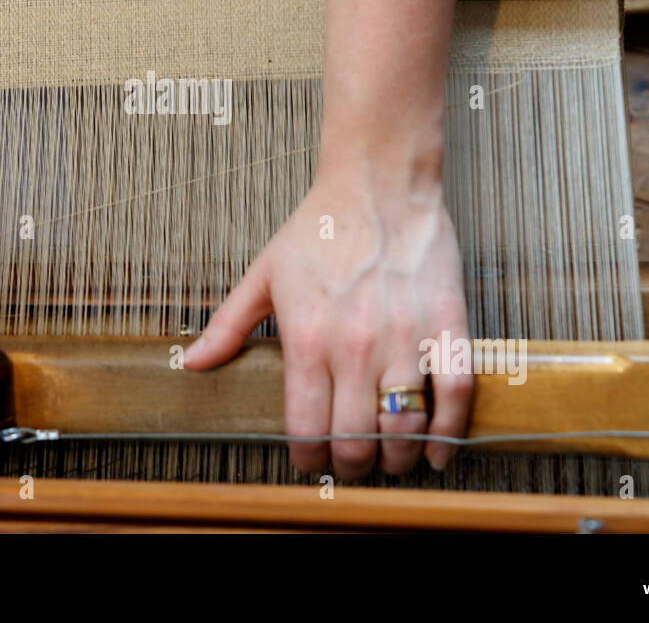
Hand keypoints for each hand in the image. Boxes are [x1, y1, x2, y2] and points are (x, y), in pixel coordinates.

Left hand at [182, 161, 471, 479]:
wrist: (378, 184)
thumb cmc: (320, 227)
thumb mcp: (263, 275)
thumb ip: (228, 326)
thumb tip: (193, 363)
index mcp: (307, 339)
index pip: (306, 429)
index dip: (308, 458)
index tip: (311, 460)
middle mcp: (355, 347)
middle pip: (357, 440)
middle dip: (352, 465)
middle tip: (352, 462)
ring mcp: (405, 338)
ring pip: (406, 428)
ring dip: (397, 458)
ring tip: (390, 458)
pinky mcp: (447, 326)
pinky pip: (456, 396)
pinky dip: (450, 434)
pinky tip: (437, 450)